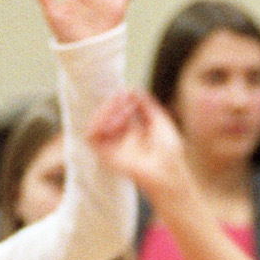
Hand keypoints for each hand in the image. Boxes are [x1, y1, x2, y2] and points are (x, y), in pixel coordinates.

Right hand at [87, 89, 193, 204]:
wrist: (168, 169)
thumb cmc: (169, 150)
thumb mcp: (160, 120)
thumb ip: (146, 105)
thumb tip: (132, 89)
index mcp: (132, 131)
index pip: (116, 110)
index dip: (118, 99)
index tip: (128, 93)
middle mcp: (119, 138)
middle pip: (104, 114)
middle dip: (111, 103)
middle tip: (122, 98)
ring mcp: (112, 146)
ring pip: (95, 122)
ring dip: (105, 111)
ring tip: (121, 108)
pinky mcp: (105, 154)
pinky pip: (91, 135)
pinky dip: (98, 123)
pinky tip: (115, 120)